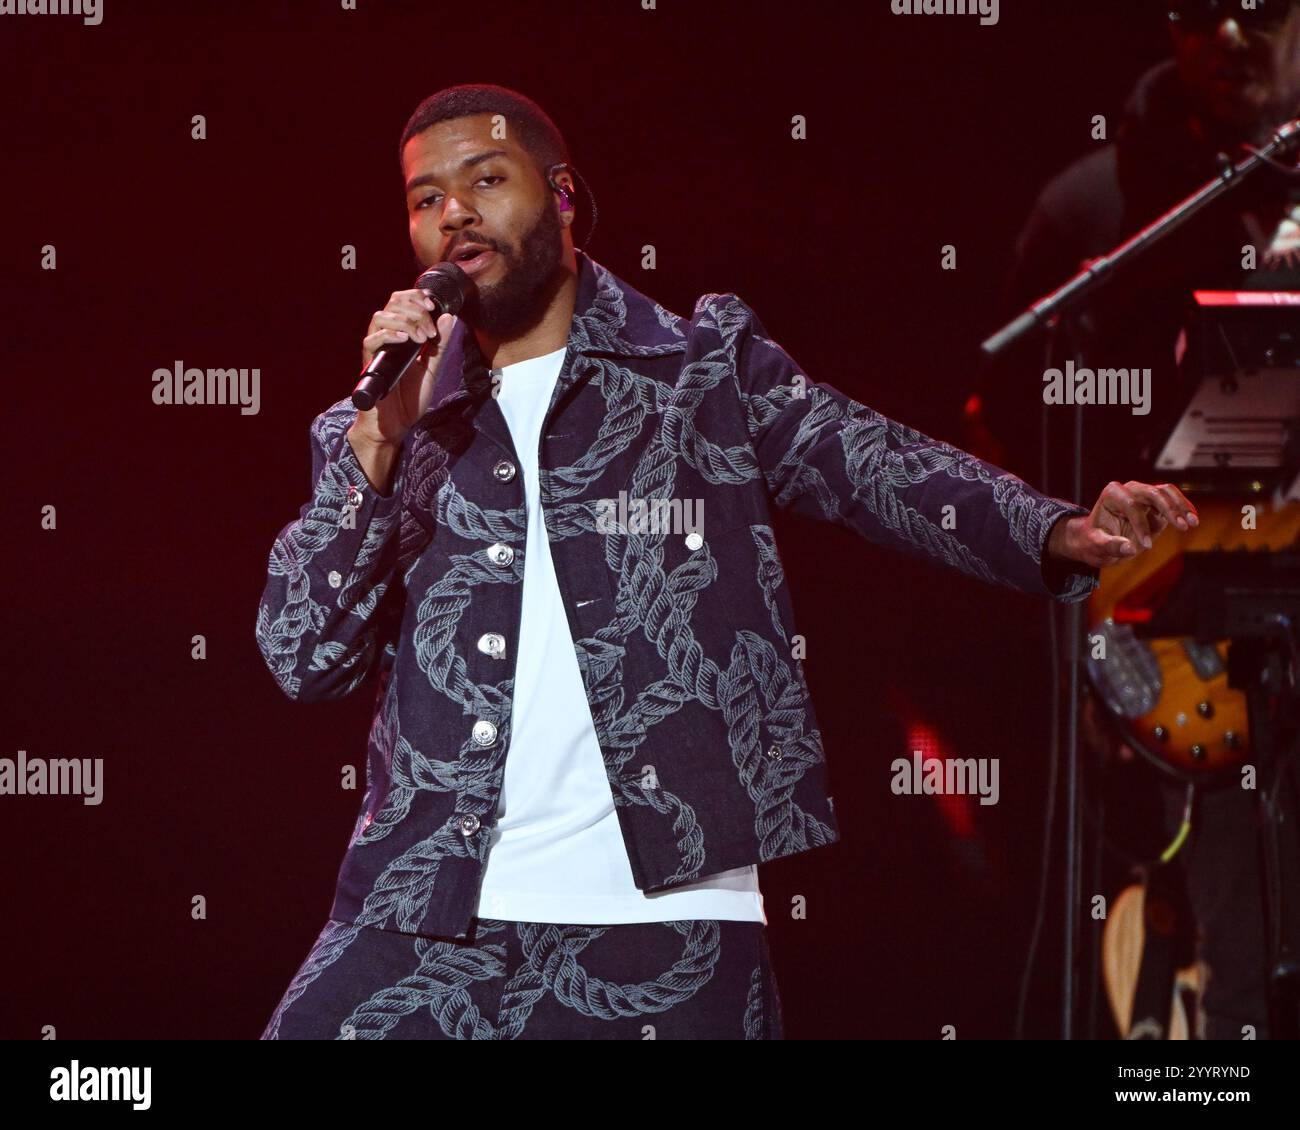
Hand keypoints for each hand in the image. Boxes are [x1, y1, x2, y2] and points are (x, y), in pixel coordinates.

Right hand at [354, 289, 456, 446]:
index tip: (432, 305)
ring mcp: (376, 350)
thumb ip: (439, 345)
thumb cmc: (409, 400)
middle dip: (414, 309)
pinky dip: (389, 335)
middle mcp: (386, 339)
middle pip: (391, 304)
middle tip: (429, 328)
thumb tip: (449, 318)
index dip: (415, 297)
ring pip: (380, 317)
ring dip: (405, 321)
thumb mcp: (432, 370)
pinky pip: (371, 341)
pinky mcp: (369, 364)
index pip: (401, 302)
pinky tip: (405, 340)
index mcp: (401, 337)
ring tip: (420, 338)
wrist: (395, 426)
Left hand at [1048, 480, 1198, 567]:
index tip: (1146, 547)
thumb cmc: (1094, 540)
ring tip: (1192, 523)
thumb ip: (1111, 546)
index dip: (1141, 525)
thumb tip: (1129, 548)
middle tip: (1182, 527)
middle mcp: (1129, 489)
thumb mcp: (1096, 546)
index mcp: (1112, 494)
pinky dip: (1184, 509)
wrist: (1097, 539)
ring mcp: (1144, 494)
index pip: (1131, 505)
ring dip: (1181, 507)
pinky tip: (1193, 520)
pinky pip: (1174, 500)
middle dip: (1169, 509)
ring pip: (1167, 492)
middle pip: (1153, 493)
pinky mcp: (1156, 503)